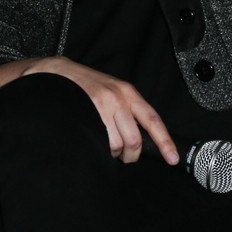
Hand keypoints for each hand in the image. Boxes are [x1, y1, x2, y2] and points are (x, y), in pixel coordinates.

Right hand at [21, 57, 177, 164]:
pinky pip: (97, 142)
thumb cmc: (89, 86)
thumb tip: (142, 140)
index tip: (172, 158)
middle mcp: (118, 99)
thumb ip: (129, 111)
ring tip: (102, 142)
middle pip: (134, 141)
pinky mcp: (85, 114)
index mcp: (130, 94)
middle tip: (122, 155)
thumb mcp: (115, 91)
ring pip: (115, 145)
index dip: (165, 142)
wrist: (58, 73)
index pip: (153, 120)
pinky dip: (97, 149)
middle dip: (129, 155)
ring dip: (111, 152)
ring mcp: (101, 106)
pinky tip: (92, 141)